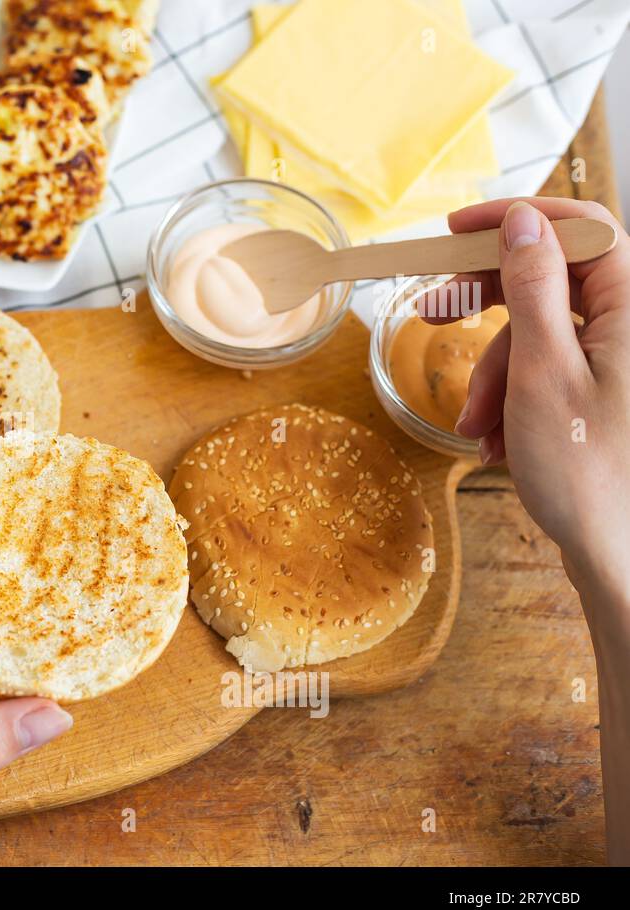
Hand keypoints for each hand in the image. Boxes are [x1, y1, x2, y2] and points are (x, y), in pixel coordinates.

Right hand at [420, 198, 629, 592]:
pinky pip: (551, 367)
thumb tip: (524, 224)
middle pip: (555, 278)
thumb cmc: (587, 471)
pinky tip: (495, 439)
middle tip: (434, 313)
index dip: (517, 219)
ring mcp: (622, 359)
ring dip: (495, 373)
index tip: (456, 230)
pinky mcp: (608, 389)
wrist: (618, 555)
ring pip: (543, 330)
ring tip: (475, 425)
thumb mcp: (543, 372)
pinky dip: (513, 396)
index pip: (580, 227)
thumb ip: (532, 289)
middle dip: (491, 310)